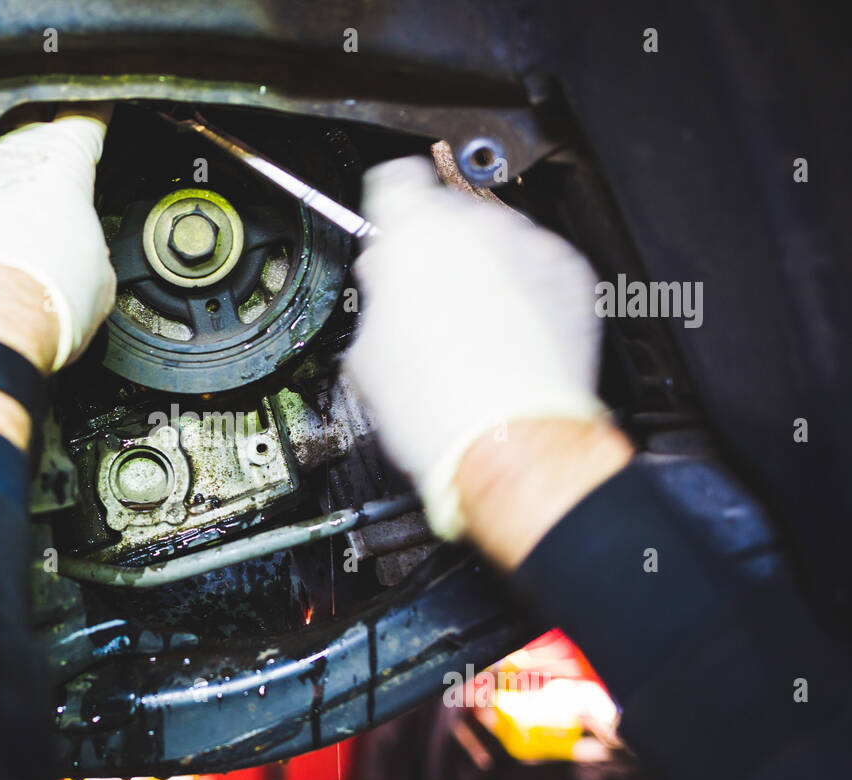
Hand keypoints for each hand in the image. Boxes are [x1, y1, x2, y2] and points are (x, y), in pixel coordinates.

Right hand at [344, 155, 617, 548]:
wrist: (510, 441)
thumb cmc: (438, 405)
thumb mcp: (367, 351)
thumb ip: (376, 297)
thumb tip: (386, 285)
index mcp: (414, 234)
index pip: (395, 179)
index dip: (389, 206)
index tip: (391, 230)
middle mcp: (476, 227)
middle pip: (448, 212)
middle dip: (437, 250)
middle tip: (427, 302)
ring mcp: (529, 248)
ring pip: (497, 240)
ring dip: (484, 270)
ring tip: (473, 330)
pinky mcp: (570, 276)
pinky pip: (537, 269)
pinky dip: (524, 293)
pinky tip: (508, 337)